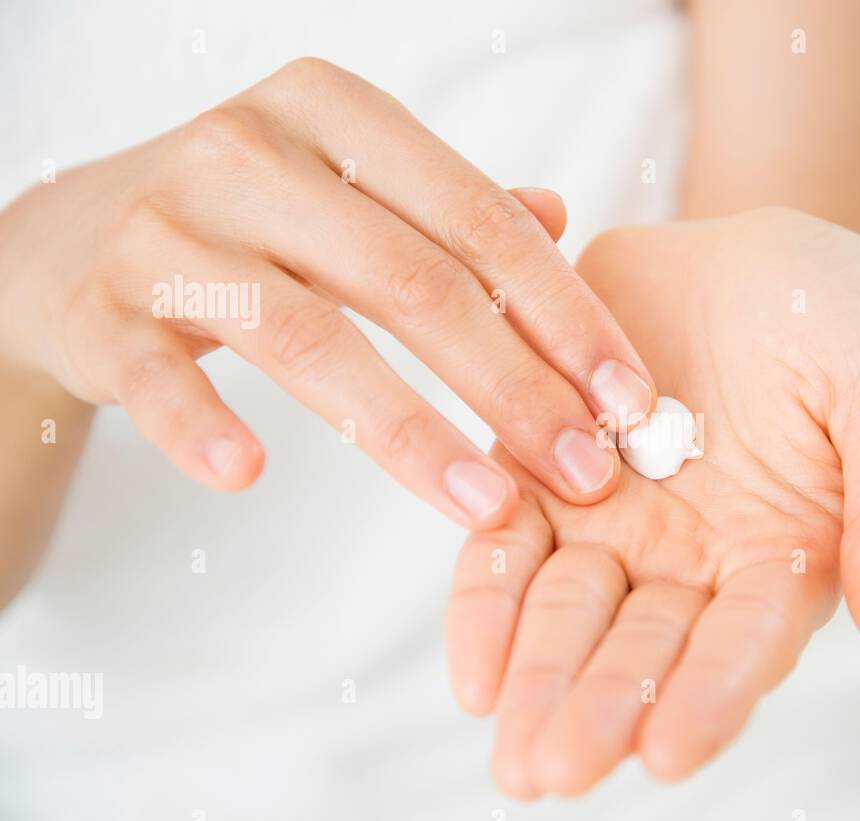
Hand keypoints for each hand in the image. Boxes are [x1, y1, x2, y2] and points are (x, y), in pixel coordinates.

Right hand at [0, 58, 653, 527]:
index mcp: (335, 114)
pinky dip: (201, 423)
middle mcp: (252, 152)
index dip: (567, 315)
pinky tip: (248, 474)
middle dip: (516, 388)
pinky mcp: (101, 307)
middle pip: (412, 282)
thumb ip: (449, 207)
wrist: (71, 235)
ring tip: (490, 510)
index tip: (631, 401)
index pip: (479, 221)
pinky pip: (157, 374)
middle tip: (589, 475)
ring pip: (309, 336)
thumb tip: (560, 215)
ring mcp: (169, 228)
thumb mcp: (348, 186)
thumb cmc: (247, 217)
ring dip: (409, 433)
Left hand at [445, 208, 859, 796]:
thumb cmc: (832, 317)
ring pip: (567, 615)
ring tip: (511, 753)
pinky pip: (506, 549)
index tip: (668, 752)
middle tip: (554, 771)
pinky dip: (487, 603)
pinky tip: (473, 672)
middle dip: (601, 710)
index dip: (710, 695)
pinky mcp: (541, 477)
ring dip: (536, 680)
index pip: (747, 641)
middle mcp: (693, 562)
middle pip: (645, 649)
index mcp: (784, 556)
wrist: (738, 246)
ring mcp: (613, 526)